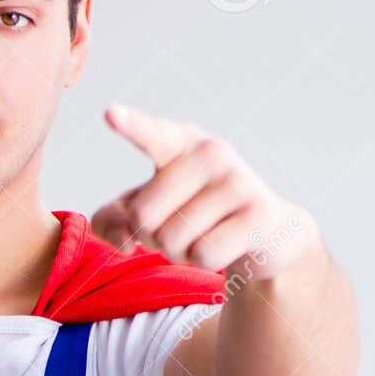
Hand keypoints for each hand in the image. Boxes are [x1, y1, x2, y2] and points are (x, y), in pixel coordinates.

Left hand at [90, 104, 321, 283]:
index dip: (132, 126)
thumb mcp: (144, 212)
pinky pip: (204, 255)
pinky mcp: (259, 214)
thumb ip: (111, 222)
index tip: (110, 113)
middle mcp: (210, 154)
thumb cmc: (190, 214)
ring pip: (173, 241)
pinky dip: (204, 262)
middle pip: (143, 216)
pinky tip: (224, 243)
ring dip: (179, 252)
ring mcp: (238, 181)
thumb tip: (125, 242)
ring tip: (203, 233)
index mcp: (178, 143)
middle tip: (178, 226)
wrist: (264, 231)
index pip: (151, 135)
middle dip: (151, 237)